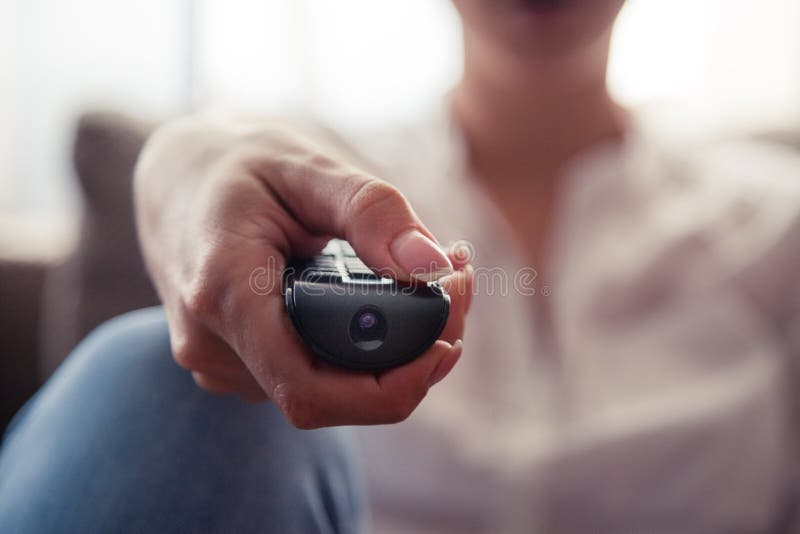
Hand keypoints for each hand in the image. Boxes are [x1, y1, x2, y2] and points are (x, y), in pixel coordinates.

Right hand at [134, 116, 471, 427]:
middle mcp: (214, 343)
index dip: (389, 388)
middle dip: (411, 358)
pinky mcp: (241, 361)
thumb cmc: (235, 164)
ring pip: (327, 389)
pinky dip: (365, 349)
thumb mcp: (302, 164)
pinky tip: (392, 298)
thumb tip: (431, 265)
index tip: (448, 339)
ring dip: (394, 352)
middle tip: (459, 283)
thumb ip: (368, 209)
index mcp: (222, 293)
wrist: (175, 178)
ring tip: (437, 278)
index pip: (309, 391)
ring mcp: (224, 360)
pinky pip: (313, 375)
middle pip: (332, 394)